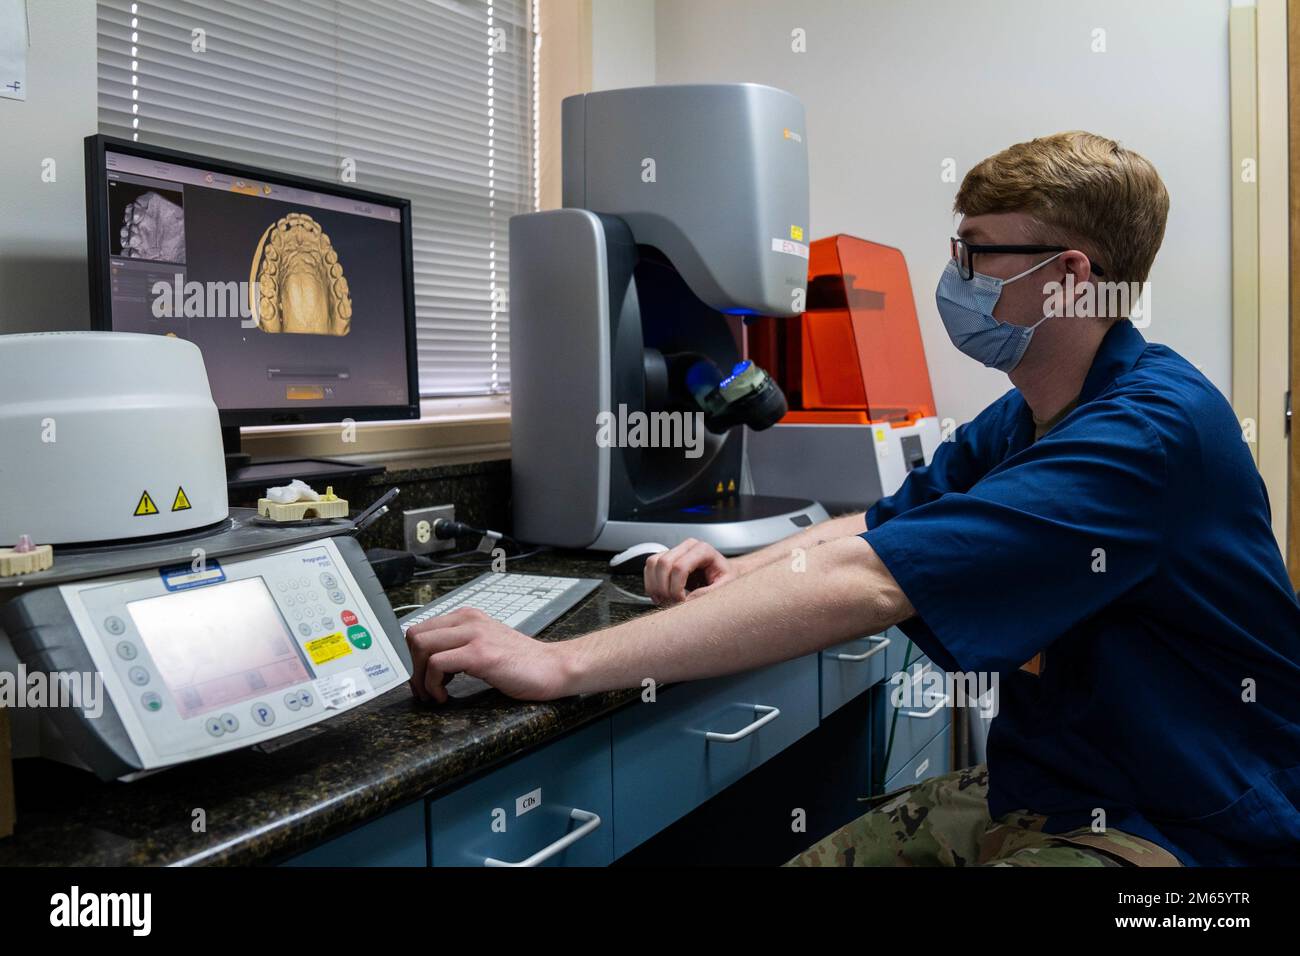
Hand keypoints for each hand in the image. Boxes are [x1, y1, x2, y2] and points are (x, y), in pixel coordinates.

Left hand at [405, 608, 570, 702]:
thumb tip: (426, 664)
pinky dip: (433, 686)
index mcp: (467, 617)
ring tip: (435, 694)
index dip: (413, 657)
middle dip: (413, 668)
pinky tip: (446, 696)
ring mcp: (474, 635)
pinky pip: (437, 665)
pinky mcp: (480, 654)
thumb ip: (458, 646)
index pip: (420, 628)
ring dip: (420, 678)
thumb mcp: (484, 645)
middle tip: (425, 690)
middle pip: (414, 636)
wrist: (553, 668)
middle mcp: (468, 620)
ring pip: (421, 647)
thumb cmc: (521, 663)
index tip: (422, 679)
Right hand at [644, 538, 737, 605]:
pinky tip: (661, 595)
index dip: (676, 588)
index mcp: (703, 550)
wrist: (725, 575)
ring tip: (665, 600)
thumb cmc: (726, 579)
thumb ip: (709, 593)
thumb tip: (688, 600)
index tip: (682, 602)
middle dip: (664, 588)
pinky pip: (649, 568)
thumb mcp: (726, 588)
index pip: (679, 567)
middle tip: (673, 603)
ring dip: (655, 586)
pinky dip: (651, 584)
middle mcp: (688, 546)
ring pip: (652, 564)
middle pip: (663, 564)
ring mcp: (676, 550)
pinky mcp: (667, 558)